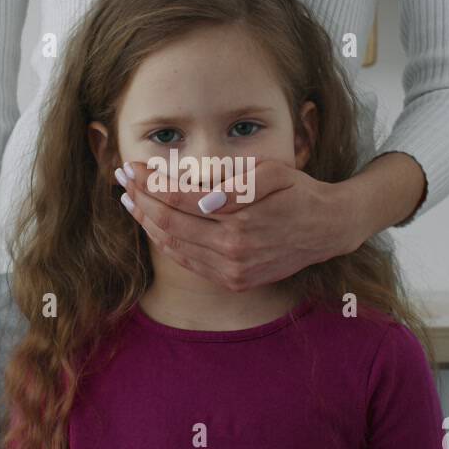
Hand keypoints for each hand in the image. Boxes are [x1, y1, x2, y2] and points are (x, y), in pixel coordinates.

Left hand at [118, 159, 369, 291]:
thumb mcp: (273, 175)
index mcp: (240, 221)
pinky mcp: (233, 281)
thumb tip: (202, 198)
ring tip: (129, 200)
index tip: (131, 167)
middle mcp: (233, 252)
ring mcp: (232, 271)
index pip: (179, 199)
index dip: (150, 182)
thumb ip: (236, 185)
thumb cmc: (299, 192)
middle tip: (121, 180)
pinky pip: (189, 262)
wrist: (327, 229)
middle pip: (169, 224)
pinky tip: (154, 224)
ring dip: (147, 222)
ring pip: (174, 246)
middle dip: (140, 199)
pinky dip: (167, 243)